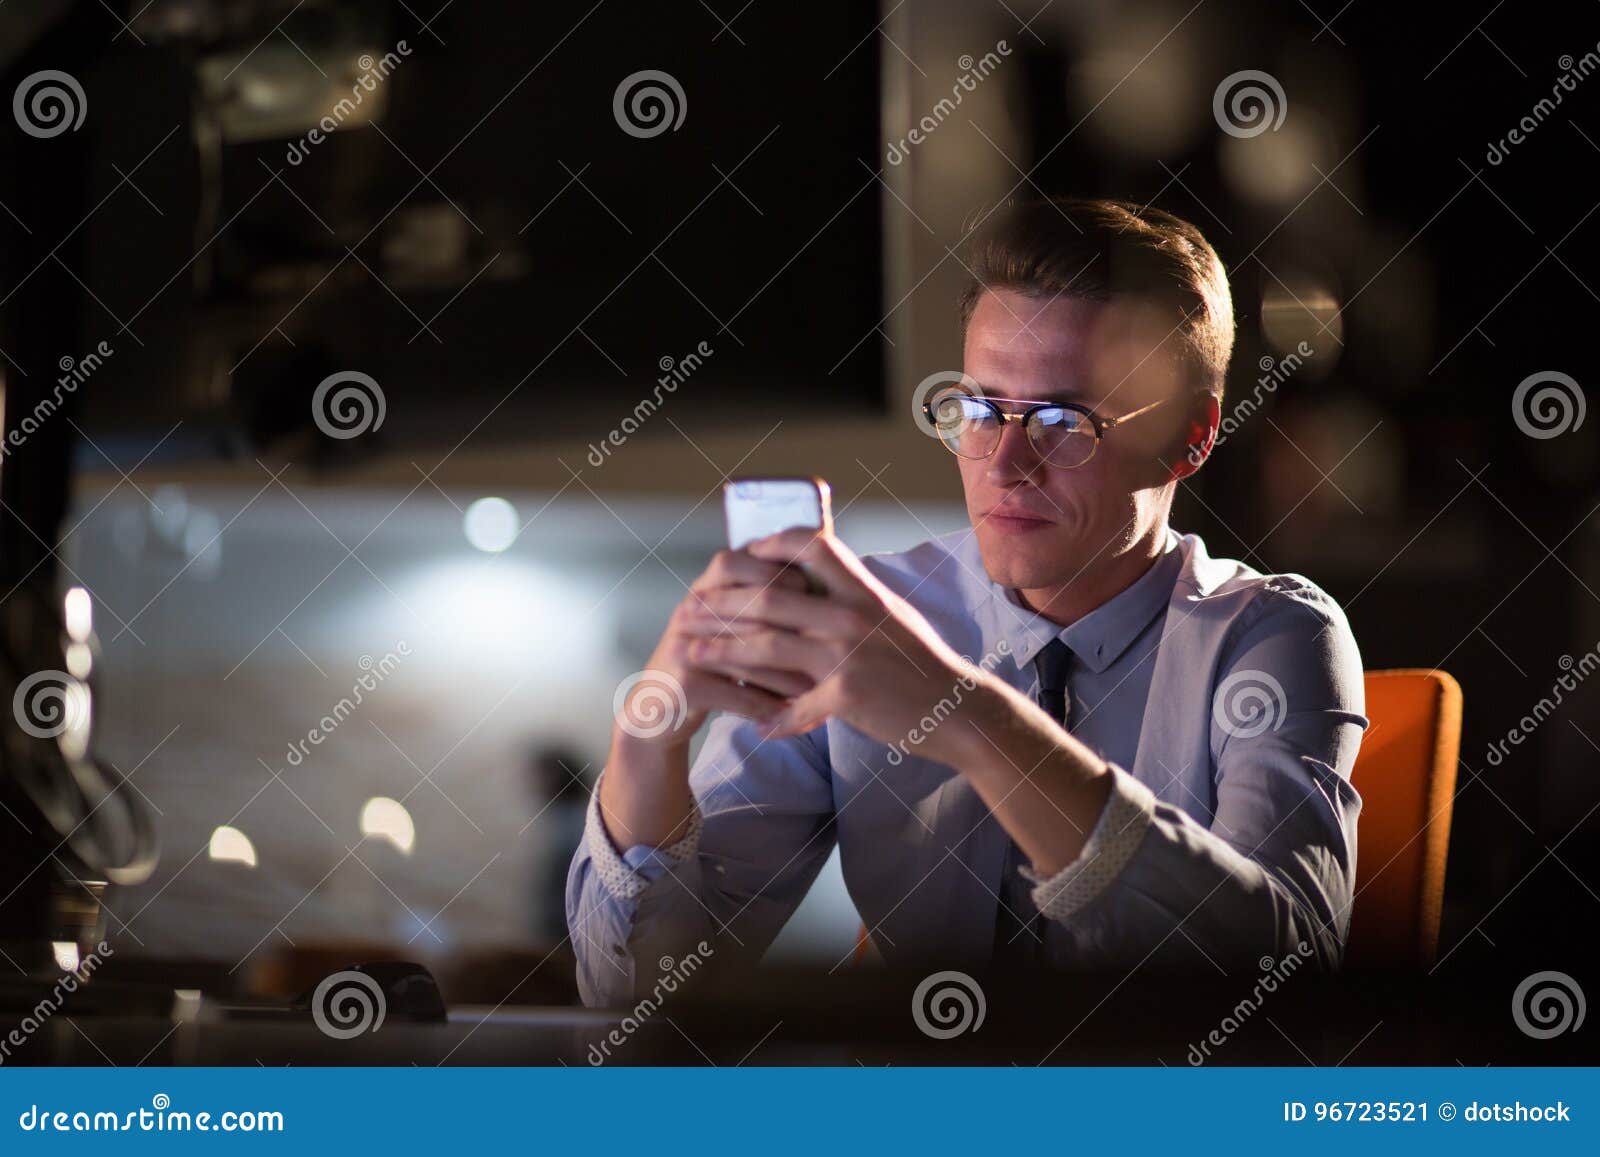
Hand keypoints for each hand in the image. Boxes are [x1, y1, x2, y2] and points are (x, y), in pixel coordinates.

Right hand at [616, 547, 818, 750]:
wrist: (657, 707)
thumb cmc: (709, 660)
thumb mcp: (729, 622)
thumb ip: (762, 599)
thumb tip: (820, 580)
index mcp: (705, 587)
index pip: (742, 562)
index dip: (784, 576)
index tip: (819, 601)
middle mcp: (690, 609)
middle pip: (752, 610)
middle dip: (795, 633)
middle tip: (829, 650)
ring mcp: (682, 644)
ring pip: (749, 654)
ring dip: (787, 676)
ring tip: (817, 689)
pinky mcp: (682, 682)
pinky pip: (738, 692)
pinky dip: (767, 704)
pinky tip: (788, 712)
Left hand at [678, 528, 1001, 758]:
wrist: (958, 707)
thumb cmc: (923, 662)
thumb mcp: (891, 613)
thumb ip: (854, 594)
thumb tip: (822, 572)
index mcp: (861, 589)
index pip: (810, 544)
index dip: (769, 545)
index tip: (740, 555)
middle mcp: (851, 614)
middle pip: (770, 597)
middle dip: (722, 603)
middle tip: (688, 608)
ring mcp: (848, 655)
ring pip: (768, 647)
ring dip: (724, 651)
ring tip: (693, 653)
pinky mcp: (848, 696)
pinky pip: (794, 706)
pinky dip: (772, 717)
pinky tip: (753, 724)